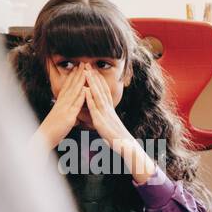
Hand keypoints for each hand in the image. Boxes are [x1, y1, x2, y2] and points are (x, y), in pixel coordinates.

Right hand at [34, 63, 87, 151]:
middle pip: (72, 85)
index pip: (68, 86)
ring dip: (80, 80)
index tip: (79, 67)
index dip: (74, 76)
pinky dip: (81, 96)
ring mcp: (65, 108)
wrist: (45, 137)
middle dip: (78, 73)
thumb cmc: (53, 130)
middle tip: (84, 63)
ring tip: (86, 70)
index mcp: (61, 102)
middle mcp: (62, 102)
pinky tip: (86, 88)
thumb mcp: (63, 120)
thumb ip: (69, 116)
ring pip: (74, 91)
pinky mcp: (68, 116)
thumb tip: (73, 117)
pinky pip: (76, 104)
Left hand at [83, 65, 154, 183]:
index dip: (97, 80)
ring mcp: (105, 114)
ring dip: (91, 83)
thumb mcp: (111, 125)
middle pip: (100, 89)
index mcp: (109, 109)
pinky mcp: (101, 121)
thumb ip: (106, 118)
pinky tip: (85, 90)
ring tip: (85, 71)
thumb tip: (103, 115)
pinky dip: (90, 98)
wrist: (126, 147)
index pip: (103, 91)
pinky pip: (95, 108)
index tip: (92, 70)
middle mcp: (108, 109)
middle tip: (87, 64)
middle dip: (93, 76)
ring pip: (97, 95)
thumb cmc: (119, 138)